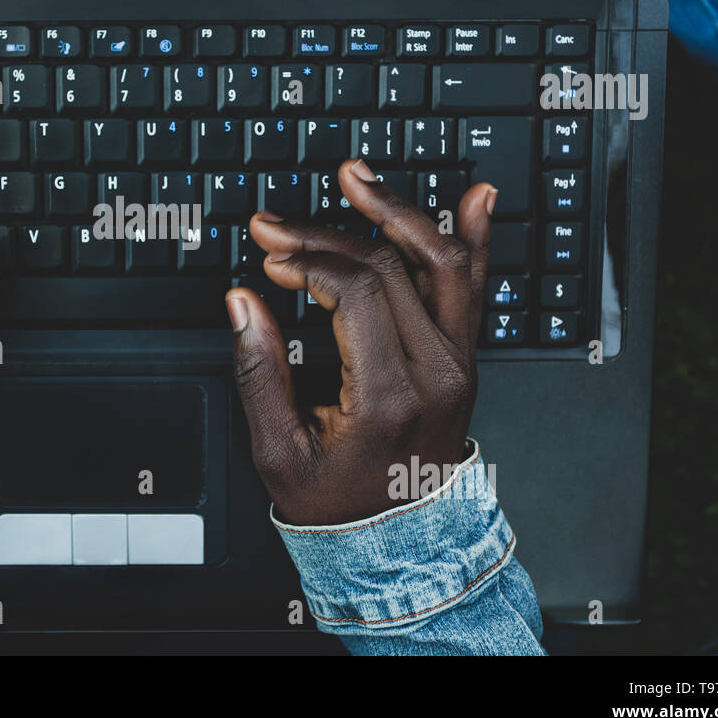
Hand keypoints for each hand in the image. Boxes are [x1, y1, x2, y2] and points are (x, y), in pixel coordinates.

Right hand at [226, 159, 495, 525]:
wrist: (398, 540)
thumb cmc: (338, 501)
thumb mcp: (278, 451)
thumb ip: (260, 372)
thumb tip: (242, 301)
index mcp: (389, 396)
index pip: (355, 292)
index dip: (306, 260)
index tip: (270, 256)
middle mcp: (436, 371)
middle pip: (387, 266)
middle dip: (325, 234)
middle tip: (277, 222)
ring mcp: (460, 361)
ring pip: (440, 261)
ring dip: (396, 210)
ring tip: (356, 177)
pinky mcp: (465, 356)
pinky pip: (474, 286)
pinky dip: (475, 237)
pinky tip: (474, 195)